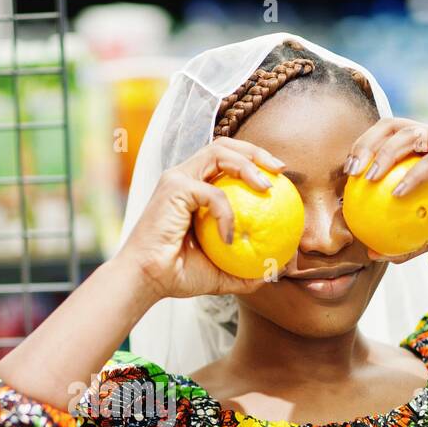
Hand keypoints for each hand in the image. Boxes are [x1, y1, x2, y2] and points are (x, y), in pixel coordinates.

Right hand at [114, 137, 286, 299]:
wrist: (147, 280)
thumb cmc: (179, 276)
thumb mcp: (222, 272)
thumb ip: (247, 266)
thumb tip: (278, 266)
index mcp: (194, 190)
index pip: (227, 162)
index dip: (254, 162)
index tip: (279, 178)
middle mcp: (184, 177)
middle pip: (225, 146)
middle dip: (256, 152)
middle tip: (280, 171)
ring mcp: (177, 179)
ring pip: (218, 152)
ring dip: (248, 165)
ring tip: (267, 187)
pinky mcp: (174, 188)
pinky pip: (212, 193)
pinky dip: (226, 213)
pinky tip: (231, 236)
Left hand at [344, 118, 427, 262]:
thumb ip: (404, 240)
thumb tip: (372, 255)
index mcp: (422, 149)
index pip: (384, 136)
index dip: (361, 148)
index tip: (345, 175)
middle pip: (391, 126)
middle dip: (366, 143)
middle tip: (352, 172)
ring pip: (410, 135)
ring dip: (385, 154)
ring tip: (369, 178)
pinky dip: (413, 175)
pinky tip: (397, 193)